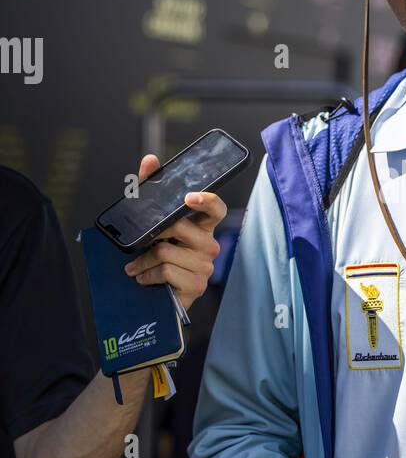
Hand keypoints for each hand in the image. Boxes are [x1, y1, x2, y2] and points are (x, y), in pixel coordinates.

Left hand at [122, 153, 226, 309]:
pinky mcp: (197, 285)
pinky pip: (165, 271)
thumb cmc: (160, 258)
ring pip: (165, 252)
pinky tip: (143, 279)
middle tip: (140, 243)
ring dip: (142, 260)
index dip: (207, 200)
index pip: (216, 209)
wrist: (158, 297)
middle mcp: (209, 245)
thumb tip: (150, 160)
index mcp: (203, 227)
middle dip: (151, 235)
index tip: (189, 197)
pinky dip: (147, 275)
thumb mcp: (153, 224)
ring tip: (136, 267)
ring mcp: (205, 267)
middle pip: (178, 228)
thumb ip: (152, 190)